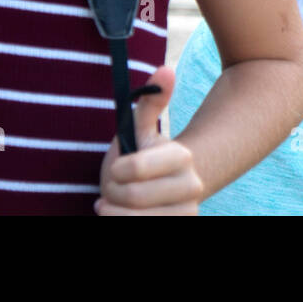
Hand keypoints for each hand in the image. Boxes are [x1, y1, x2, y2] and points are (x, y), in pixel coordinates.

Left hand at [95, 65, 204, 214]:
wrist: (174, 189)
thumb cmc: (149, 155)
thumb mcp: (144, 127)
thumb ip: (151, 101)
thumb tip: (166, 69)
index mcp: (182, 157)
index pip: (135, 168)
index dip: (116, 169)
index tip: (114, 168)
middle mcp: (191, 187)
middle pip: (132, 197)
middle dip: (112, 192)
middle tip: (111, 188)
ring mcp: (187, 213)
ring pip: (134, 220)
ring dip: (115, 212)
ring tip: (112, 204)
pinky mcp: (181, 227)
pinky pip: (138, 232)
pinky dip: (121, 223)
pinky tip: (119, 215)